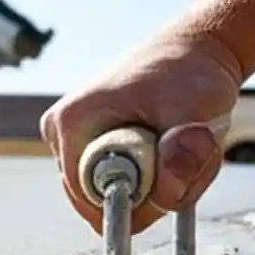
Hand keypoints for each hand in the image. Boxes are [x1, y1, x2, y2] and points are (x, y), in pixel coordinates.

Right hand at [38, 31, 242, 234]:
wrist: (194, 48)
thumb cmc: (189, 72)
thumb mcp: (194, 113)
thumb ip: (185, 158)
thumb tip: (169, 189)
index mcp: (70, 125)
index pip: (93, 205)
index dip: (141, 203)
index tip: (176, 170)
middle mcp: (60, 134)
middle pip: (106, 202)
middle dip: (155, 191)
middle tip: (188, 151)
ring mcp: (72, 140)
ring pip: (120, 195)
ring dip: (163, 181)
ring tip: (182, 142)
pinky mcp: (89, 144)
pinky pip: (125, 183)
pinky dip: (160, 174)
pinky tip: (174, 143)